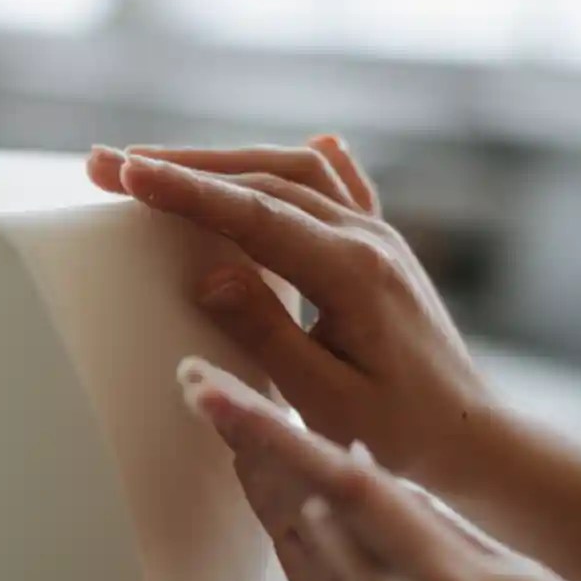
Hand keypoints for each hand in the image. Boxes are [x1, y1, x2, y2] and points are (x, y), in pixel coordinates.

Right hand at [88, 137, 495, 481]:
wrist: (472, 435)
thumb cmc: (402, 434)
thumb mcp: (327, 400)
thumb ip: (268, 334)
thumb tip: (210, 274)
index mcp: (354, 272)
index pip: (254, 214)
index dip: (186, 190)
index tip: (126, 172)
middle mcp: (369, 239)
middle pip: (266, 179)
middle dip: (184, 167)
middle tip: (108, 162)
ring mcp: (379, 237)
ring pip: (295, 174)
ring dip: (226, 164)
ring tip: (161, 164)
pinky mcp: (381, 249)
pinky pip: (337, 187)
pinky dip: (297, 167)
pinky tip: (300, 145)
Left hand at [176, 356, 580, 580]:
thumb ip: (449, 527)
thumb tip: (374, 470)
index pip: (346, 485)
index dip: (272, 433)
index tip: (211, 397)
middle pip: (311, 517)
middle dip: (270, 458)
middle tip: (219, 399)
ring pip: (308, 562)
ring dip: (286, 505)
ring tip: (255, 452)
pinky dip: (318, 564)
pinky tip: (319, 533)